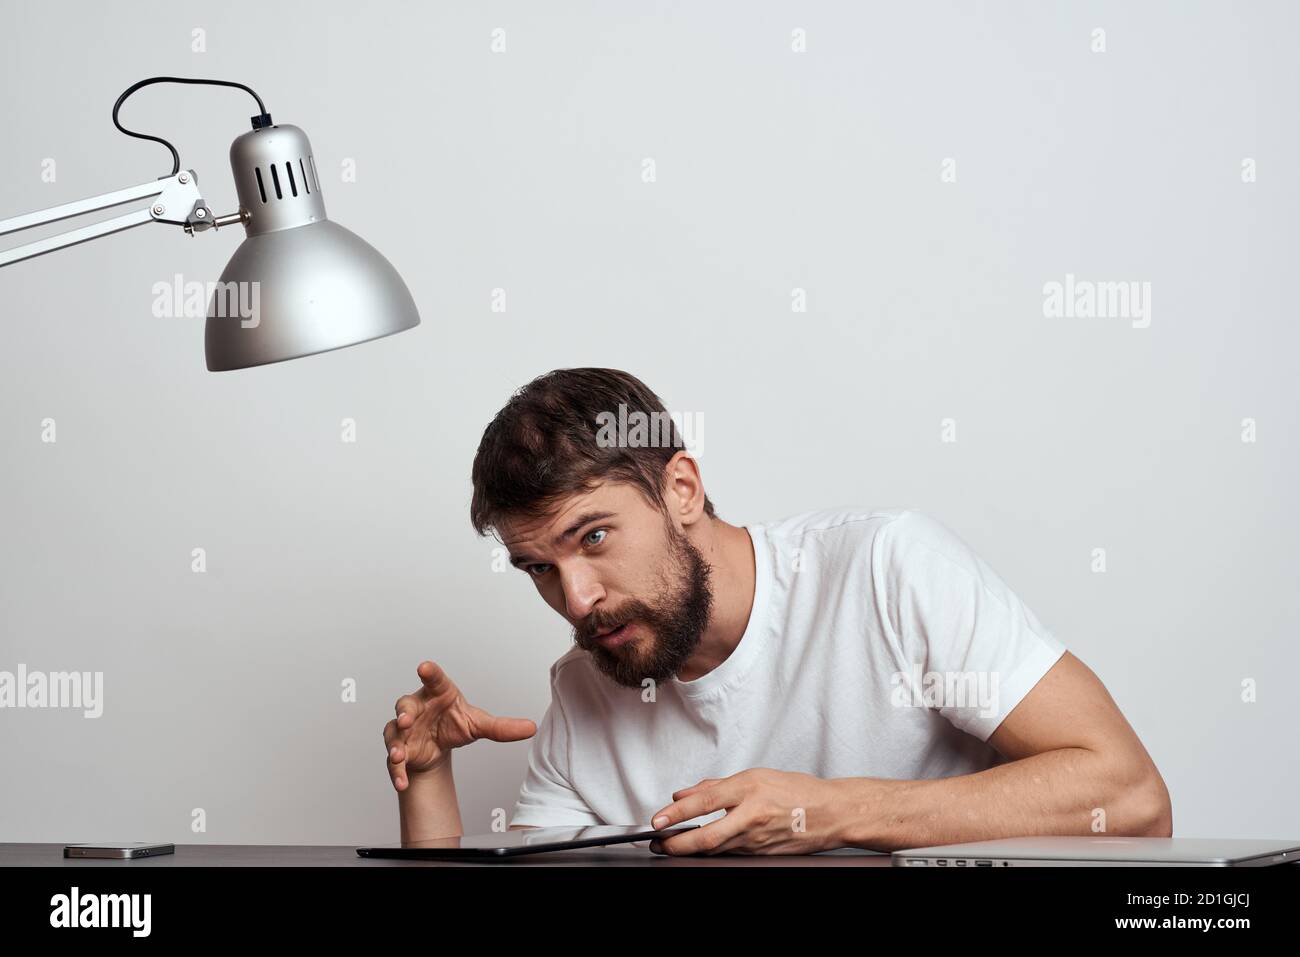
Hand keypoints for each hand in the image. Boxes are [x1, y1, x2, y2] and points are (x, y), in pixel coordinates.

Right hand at [383, 660, 535, 791]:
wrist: (439, 747)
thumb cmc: (455, 724)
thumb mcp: (479, 724)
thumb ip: (502, 727)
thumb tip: (531, 728)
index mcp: (438, 693)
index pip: (435, 680)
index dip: (430, 673)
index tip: (425, 667)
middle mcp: (417, 707)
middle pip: (406, 704)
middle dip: (404, 712)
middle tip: (407, 719)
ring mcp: (405, 729)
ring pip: (394, 732)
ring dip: (395, 744)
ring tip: (400, 755)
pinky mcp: (401, 749)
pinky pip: (394, 760)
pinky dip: (396, 772)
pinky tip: (402, 782)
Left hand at [647, 768, 846, 854]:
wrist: (831, 814)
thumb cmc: (798, 792)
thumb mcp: (755, 776)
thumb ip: (716, 786)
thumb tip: (684, 793)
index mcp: (749, 789)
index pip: (704, 801)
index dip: (677, 812)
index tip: (658, 820)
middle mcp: (752, 816)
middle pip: (706, 837)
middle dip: (676, 845)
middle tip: (657, 844)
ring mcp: (757, 839)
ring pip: (716, 849)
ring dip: (690, 850)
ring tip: (672, 846)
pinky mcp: (762, 855)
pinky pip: (731, 853)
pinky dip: (713, 852)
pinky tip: (701, 848)